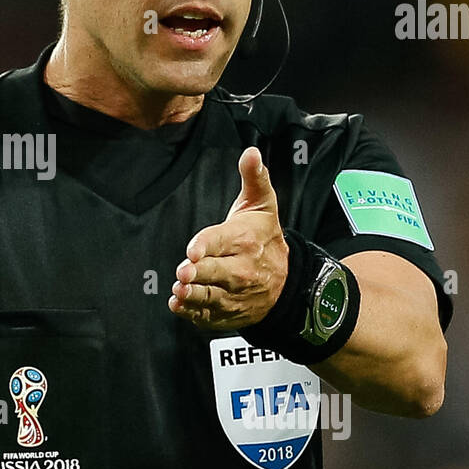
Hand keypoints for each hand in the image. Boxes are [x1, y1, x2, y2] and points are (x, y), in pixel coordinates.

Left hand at [169, 146, 289, 332]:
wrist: (289, 283)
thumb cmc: (265, 237)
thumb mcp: (264, 205)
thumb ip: (254, 178)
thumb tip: (251, 152)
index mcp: (245, 240)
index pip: (222, 241)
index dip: (206, 245)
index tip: (192, 251)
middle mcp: (242, 269)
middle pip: (217, 272)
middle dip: (199, 273)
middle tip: (183, 272)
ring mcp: (235, 294)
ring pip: (212, 296)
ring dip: (194, 295)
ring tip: (179, 291)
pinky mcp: (228, 312)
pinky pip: (209, 316)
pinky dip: (193, 314)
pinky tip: (179, 306)